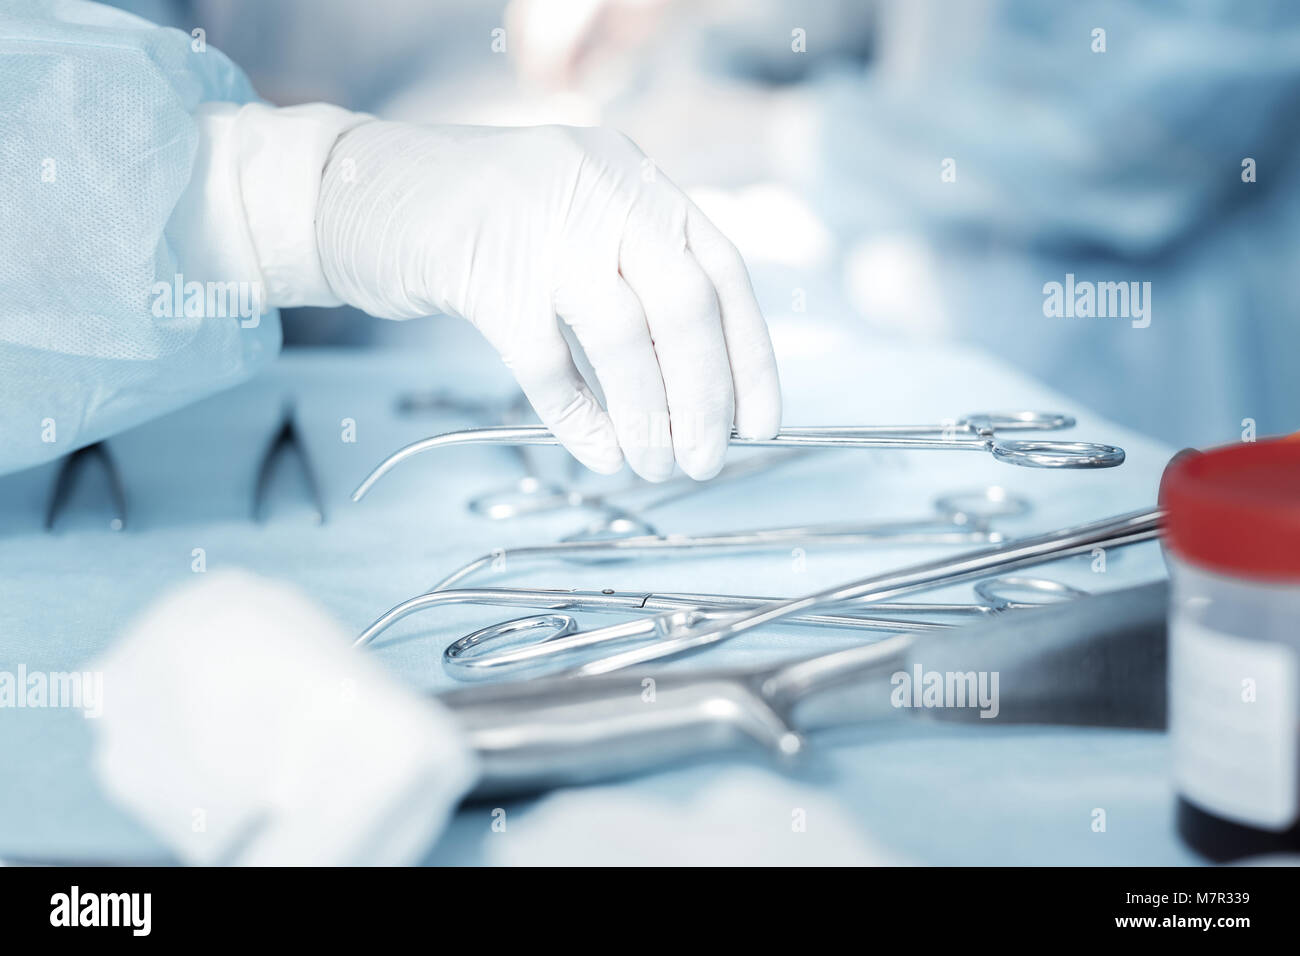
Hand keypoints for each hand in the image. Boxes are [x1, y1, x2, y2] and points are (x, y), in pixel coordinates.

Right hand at [315, 122, 780, 479]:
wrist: (357, 190)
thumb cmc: (481, 222)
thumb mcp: (576, 218)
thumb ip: (637, 275)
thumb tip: (706, 387)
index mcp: (636, 180)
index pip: (722, 272)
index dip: (750, 356)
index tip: (760, 425)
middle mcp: (600, 190)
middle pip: (684, 305)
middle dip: (705, 397)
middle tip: (705, 461)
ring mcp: (539, 226)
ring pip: (622, 337)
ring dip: (648, 417)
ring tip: (656, 466)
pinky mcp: (479, 269)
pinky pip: (547, 362)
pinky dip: (580, 417)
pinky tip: (598, 451)